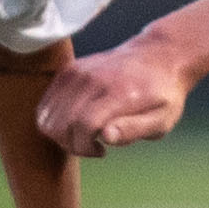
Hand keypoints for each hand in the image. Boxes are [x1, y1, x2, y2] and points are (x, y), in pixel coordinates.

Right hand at [36, 33, 190, 157]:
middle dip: (72, 145)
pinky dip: (54, 120)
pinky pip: (45, 103)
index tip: (101, 151)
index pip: (84, 125)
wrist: (157, 56)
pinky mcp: (68, 70)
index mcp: (120, 93)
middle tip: (92, 146)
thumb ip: (133, 129)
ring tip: (84, 135)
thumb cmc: (163, 94)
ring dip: (61, 134)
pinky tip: (76, 122)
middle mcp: (94, 79)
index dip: (86, 147)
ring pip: (47, 116)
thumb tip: (105, 137)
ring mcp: (78, 72)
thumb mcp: (161, 120)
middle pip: (60, 123)